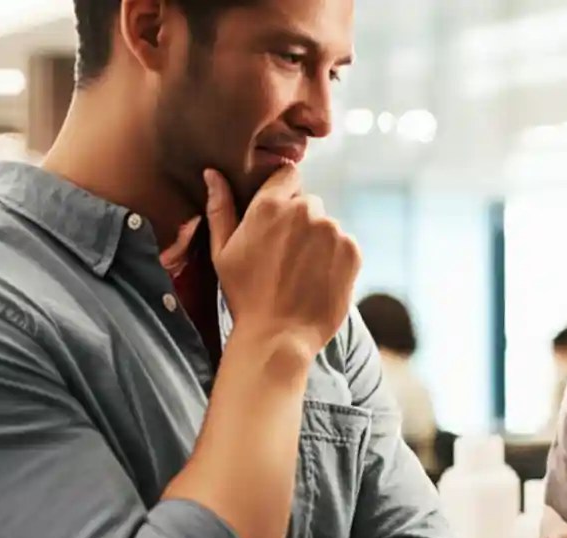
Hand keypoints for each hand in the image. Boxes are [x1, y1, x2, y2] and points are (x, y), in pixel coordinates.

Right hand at [204, 166, 361, 356]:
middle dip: (299, 221)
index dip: (283, 191)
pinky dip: (336, 258)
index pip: (288, 174)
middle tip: (285, 254)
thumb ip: (221, 209)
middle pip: (308, 202)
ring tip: (301, 272)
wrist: (279, 336)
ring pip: (327, 225)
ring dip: (318, 241)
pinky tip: (318, 279)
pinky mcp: (352, 251)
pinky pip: (344, 245)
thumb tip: (214, 173)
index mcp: (271, 205)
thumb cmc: (245, 296)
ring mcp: (332, 231)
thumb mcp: (222, 252)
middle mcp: (306, 210)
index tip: (278, 216)